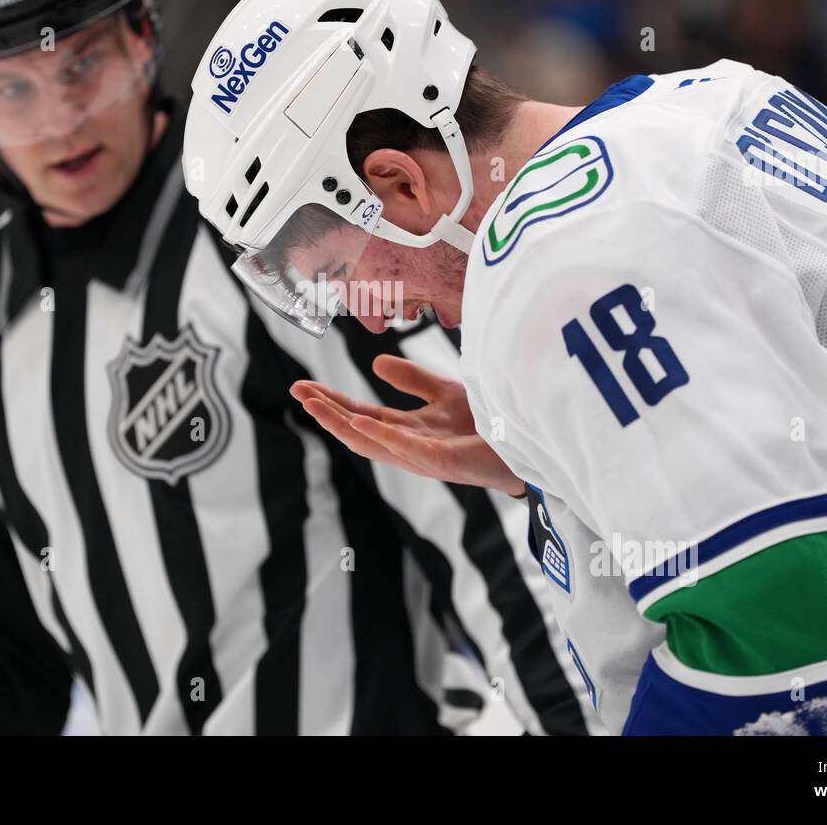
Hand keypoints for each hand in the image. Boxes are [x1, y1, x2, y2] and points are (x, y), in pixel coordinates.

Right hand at [290, 354, 526, 497]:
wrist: (528, 447)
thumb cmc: (490, 425)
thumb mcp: (445, 393)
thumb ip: (412, 379)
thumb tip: (375, 362)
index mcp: (408, 430)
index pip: (360, 415)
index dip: (332, 401)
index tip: (303, 386)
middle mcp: (410, 447)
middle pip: (358, 430)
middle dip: (326, 412)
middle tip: (297, 392)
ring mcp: (426, 458)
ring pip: (373, 443)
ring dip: (342, 424)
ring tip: (315, 405)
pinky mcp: (447, 463)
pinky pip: (407, 449)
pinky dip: (381, 436)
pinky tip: (360, 423)